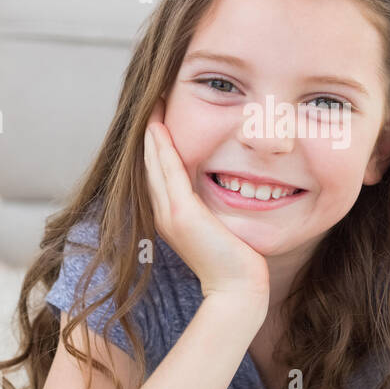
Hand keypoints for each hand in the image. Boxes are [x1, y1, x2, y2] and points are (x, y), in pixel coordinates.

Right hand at [144, 98, 269, 304]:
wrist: (239, 289)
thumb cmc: (238, 263)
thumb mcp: (223, 229)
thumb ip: (218, 210)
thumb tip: (236, 190)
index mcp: (173, 216)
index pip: (160, 171)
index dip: (157, 144)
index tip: (160, 115)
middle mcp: (165, 213)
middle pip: (150, 163)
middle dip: (150, 131)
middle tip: (151, 99)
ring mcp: (169, 213)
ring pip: (153, 163)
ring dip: (151, 132)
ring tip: (150, 103)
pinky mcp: (180, 213)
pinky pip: (167, 171)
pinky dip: (161, 147)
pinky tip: (158, 125)